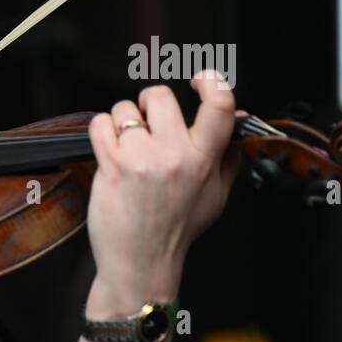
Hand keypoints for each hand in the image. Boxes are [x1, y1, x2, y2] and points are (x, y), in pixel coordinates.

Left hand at [85, 69, 243, 314]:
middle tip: (147, 124)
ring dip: (123, 122)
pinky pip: (101, 125)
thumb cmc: (178, 228)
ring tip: (128, 146)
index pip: (220, 105)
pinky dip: (102, 131)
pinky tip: (110, 149)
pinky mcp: (112, 167)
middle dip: (150, 104)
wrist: (142, 262)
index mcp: (206, 158)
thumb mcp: (217, 194)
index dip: (212, 81)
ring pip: (125, 110)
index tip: (201, 79)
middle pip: (160, 96)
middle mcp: (175, 155)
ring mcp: (142, 159)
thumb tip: (240, 118)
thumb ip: (228, 155)